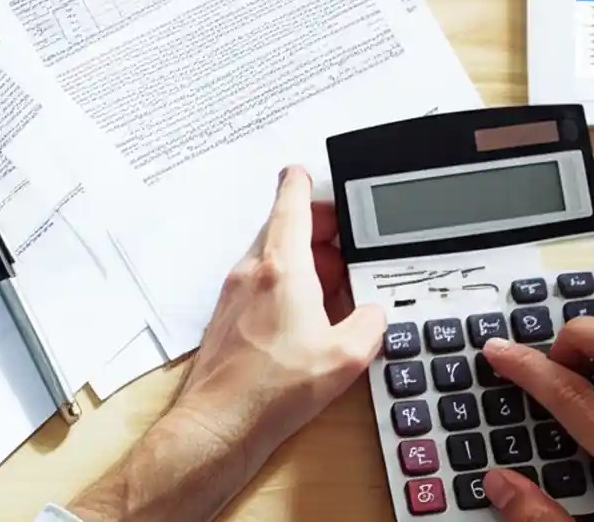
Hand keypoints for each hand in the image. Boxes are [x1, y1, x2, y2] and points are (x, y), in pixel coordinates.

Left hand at [175, 165, 384, 473]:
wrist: (219, 423)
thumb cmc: (271, 391)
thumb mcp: (346, 357)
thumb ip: (370, 325)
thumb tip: (374, 315)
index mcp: (282, 267)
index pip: (291, 200)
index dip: (304, 180)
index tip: (311, 171)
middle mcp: (253, 271)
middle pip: (285, 226)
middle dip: (318, 228)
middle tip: (348, 242)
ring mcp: (236, 292)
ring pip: (274, 255)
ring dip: (305, 259)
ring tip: (336, 286)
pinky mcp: (230, 315)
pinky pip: (263, 282)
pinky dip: (288, 284)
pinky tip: (309, 314)